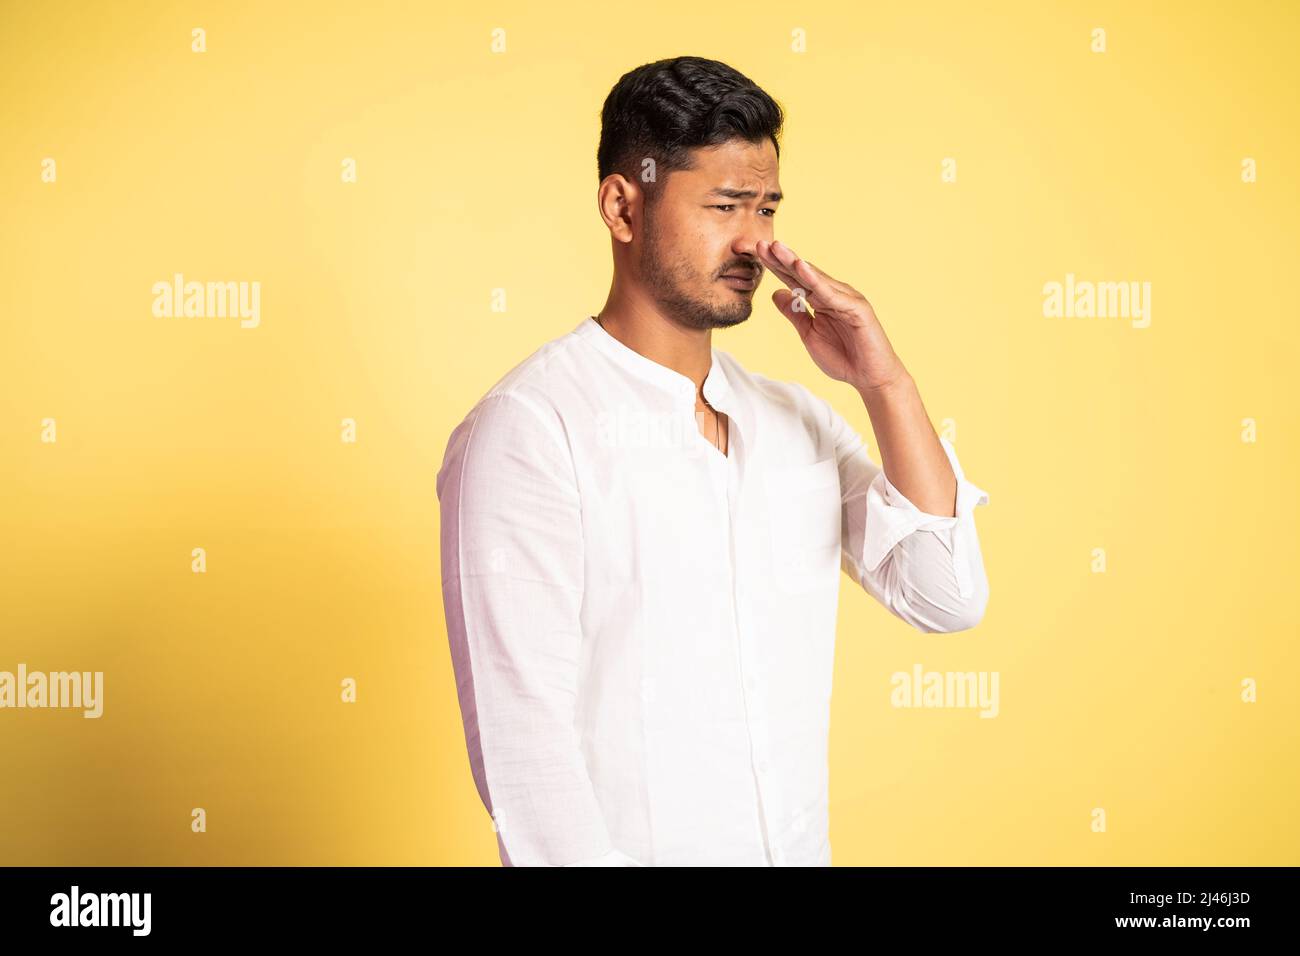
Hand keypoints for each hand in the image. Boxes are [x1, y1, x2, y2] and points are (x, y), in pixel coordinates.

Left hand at [756, 239, 907, 392]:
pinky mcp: (857, 309)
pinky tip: (803, 269)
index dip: (776, 266)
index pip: (794, 279)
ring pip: (816, 279)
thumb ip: (794, 313)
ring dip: (796, 263)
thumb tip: (775, 293)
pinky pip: (833, 295)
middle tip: (762, 243)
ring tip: (778, 248)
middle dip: (782, 258)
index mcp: (820, 299)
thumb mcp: (809, 334)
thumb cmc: (843, 356)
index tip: (757, 252)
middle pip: (803, 274)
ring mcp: (846, 299)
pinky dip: (818, 282)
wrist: (870, 377)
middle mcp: (833, 294)